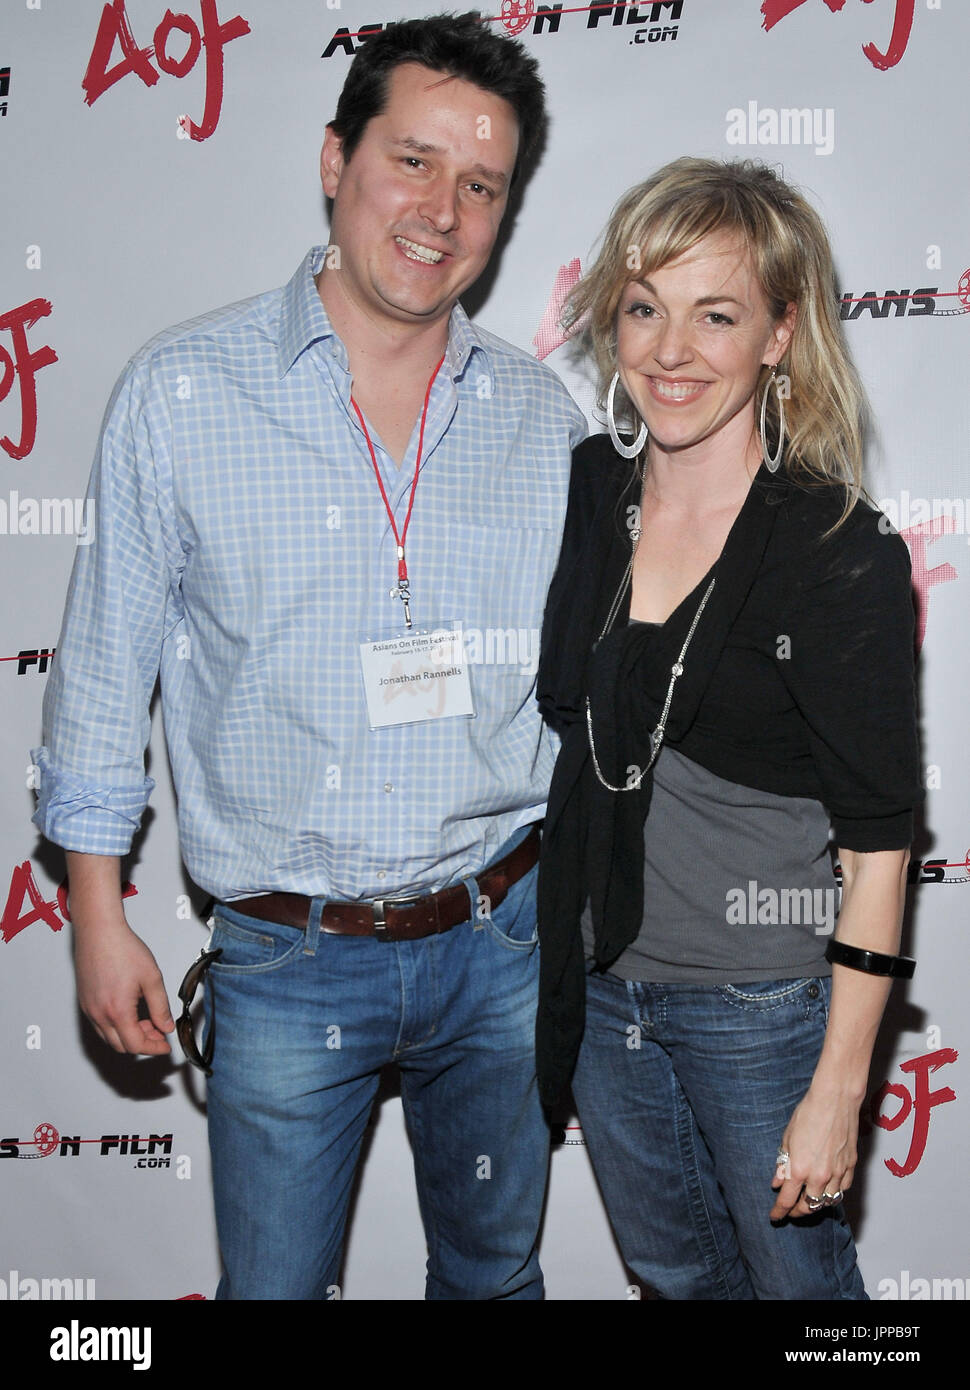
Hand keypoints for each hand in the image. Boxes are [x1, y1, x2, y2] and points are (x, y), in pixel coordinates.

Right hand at [74, 917, 173, 1055]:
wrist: (99, 932)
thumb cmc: (122, 949)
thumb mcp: (152, 978)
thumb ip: (161, 1007)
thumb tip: (166, 1026)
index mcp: (117, 1011)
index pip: (136, 1045)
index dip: (154, 1048)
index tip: (165, 1045)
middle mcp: (99, 1014)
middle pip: (121, 1046)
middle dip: (143, 1043)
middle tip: (159, 1032)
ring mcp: (89, 1009)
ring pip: (109, 1037)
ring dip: (129, 1035)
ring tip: (148, 1020)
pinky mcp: (85, 1002)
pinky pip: (101, 1025)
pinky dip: (117, 1026)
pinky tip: (131, 1012)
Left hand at [770, 1085, 858, 1220]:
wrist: (836, 1100)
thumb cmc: (808, 1114)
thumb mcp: (788, 1138)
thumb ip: (783, 1164)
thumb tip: (777, 1182)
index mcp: (800, 1170)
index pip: (787, 1200)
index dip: (779, 1211)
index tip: (774, 1217)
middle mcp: (820, 1176)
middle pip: (808, 1206)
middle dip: (797, 1212)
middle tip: (790, 1210)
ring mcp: (838, 1173)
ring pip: (828, 1202)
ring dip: (816, 1205)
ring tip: (808, 1202)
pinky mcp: (851, 1166)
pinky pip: (843, 1189)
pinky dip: (834, 1193)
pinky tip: (827, 1189)